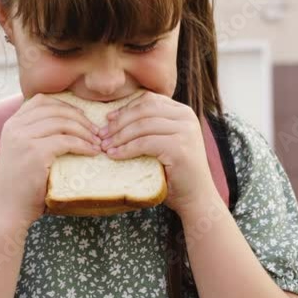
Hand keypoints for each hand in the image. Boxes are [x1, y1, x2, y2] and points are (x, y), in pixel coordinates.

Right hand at [0, 94, 102, 224]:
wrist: (7, 211)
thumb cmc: (19, 186)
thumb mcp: (20, 152)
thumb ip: (33, 136)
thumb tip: (65, 123)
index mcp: (11, 124)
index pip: (40, 100)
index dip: (64, 105)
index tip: (80, 115)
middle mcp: (15, 127)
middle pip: (54, 109)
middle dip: (79, 117)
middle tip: (95, 130)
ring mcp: (23, 139)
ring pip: (63, 123)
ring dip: (84, 131)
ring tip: (96, 141)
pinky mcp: (35, 153)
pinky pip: (67, 141)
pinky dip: (83, 145)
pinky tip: (92, 152)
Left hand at [99, 93, 218, 214]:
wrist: (196, 197)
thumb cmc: (174, 171)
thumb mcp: (163, 141)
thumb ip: (150, 127)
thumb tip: (113, 118)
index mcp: (182, 111)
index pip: (149, 100)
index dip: (126, 108)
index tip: (108, 119)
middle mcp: (186, 117)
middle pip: (144, 109)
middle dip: (119, 121)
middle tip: (101, 134)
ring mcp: (185, 131)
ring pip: (142, 125)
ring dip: (119, 136)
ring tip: (105, 146)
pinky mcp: (179, 148)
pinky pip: (145, 143)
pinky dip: (126, 149)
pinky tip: (114, 155)